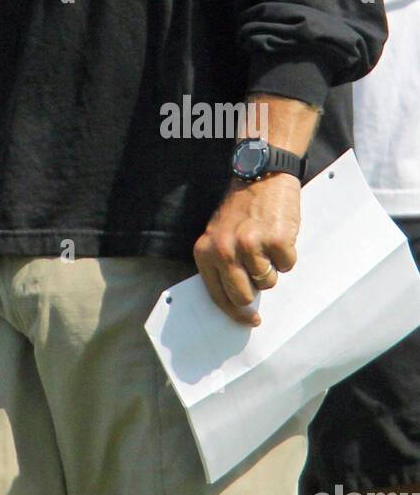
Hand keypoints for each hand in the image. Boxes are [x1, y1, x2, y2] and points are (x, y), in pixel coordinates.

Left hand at [193, 173, 300, 325]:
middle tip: (260, 273)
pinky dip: (287, 254)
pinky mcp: (276, 241)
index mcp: (206, 250)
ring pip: (268, 282)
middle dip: (255, 290)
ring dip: (272, 266)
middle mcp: (225, 250)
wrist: (261, 174)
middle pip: (243, 296)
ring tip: (266, 240)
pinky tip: (279, 233)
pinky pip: (287, 265)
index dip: (235, 312)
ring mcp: (251, 246)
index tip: (249, 320)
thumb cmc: (241, 208)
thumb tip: (238, 301)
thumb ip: (222, 263)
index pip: (218, 295)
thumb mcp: (219, 234)